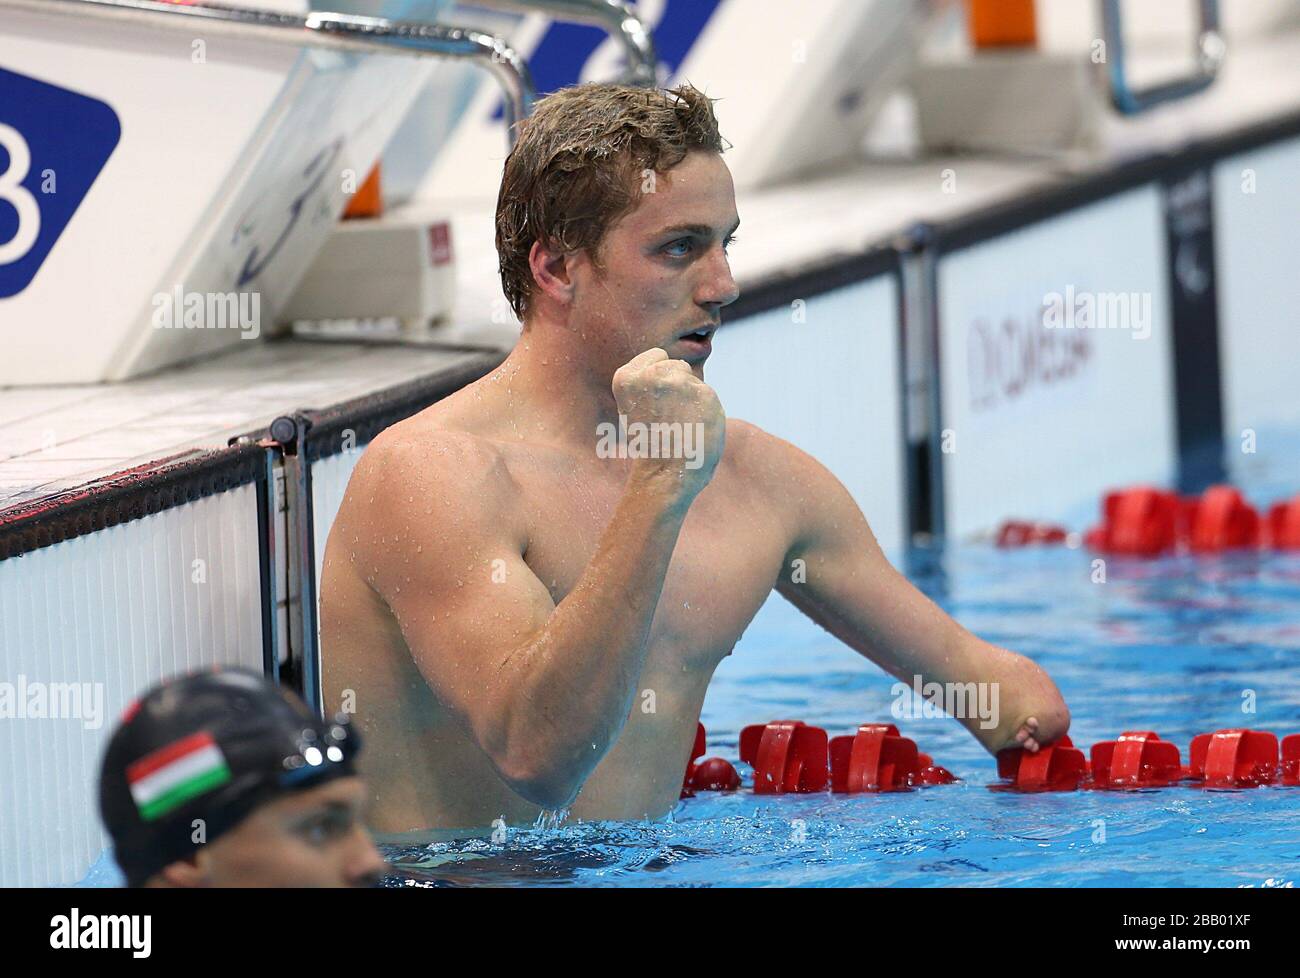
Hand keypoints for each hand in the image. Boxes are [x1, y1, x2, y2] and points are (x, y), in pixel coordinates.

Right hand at [611, 347, 725, 500]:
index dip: (659, 378)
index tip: (655, 402)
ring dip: (692, 398)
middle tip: (668, 418)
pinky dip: (706, 411)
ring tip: (680, 424)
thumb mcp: (634, 407)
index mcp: (627, 377)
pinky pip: (708, 395)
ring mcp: (680, 383)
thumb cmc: (650, 444)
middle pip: (677, 365)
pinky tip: (694, 428)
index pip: (656, 355)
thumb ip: (647, 384)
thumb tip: (671, 369)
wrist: (665, 474)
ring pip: (694, 380)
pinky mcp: (705, 395)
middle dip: (677, 386)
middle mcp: (653, 374)